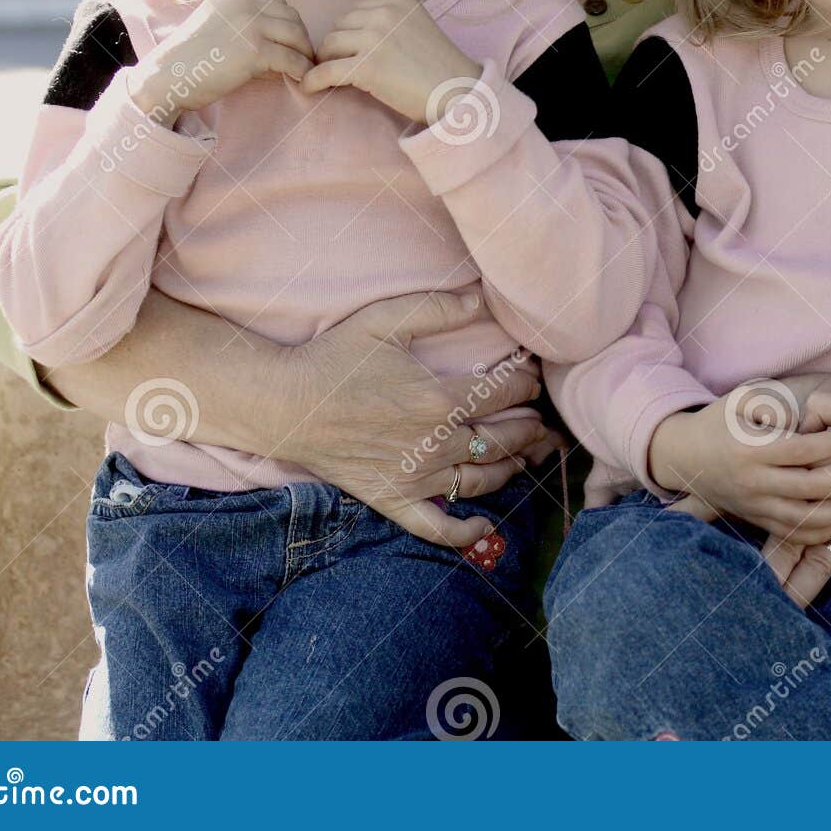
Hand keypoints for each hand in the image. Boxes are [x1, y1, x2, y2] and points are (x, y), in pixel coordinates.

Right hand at [129, 0, 314, 121]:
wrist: (164, 79)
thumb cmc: (187, 62)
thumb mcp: (216, 30)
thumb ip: (244, 28)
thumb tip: (281, 46)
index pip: (275, 1)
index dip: (286, 22)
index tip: (289, 42)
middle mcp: (242, 2)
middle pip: (290, 14)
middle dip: (300, 36)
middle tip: (302, 57)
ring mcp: (249, 24)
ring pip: (295, 34)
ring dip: (304, 53)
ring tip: (305, 69)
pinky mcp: (254, 50)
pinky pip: (291, 58)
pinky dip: (300, 69)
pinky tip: (300, 80)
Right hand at [275, 289, 555, 548]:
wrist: (286, 403)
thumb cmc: (336, 358)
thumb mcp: (388, 319)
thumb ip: (441, 309)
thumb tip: (485, 298)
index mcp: (439, 398)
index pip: (504, 394)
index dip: (526, 384)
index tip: (531, 377)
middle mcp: (434, 443)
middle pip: (501, 439)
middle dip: (531, 428)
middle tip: (544, 420)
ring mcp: (415, 477)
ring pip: (481, 480)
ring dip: (512, 468)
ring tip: (528, 455)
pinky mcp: (393, 500)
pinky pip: (437, 527)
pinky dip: (466, 531)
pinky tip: (486, 524)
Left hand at [300, 0, 481, 123]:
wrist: (460, 94)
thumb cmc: (441, 69)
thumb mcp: (418, 29)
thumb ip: (390, 24)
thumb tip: (352, 35)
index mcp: (398, 2)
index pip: (355, 11)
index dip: (349, 32)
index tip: (349, 50)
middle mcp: (385, 14)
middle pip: (338, 26)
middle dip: (336, 46)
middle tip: (337, 66)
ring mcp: (375, 38)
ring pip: (328, 45)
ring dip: (324, 61)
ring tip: (327, 77)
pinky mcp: (367, 66)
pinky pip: (325, 71)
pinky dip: (313, 80)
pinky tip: (310, 89)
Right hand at [646, 390, 830, 540]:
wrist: (685, 456)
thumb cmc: (718, 421)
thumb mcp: (739, 399)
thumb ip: (772, 405)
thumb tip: (803, 419)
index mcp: (750, 449)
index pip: (800, 449)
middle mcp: (753, 481)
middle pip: (808, 486)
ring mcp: (755, 505)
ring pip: (803, 517)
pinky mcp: (756, 519)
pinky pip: (792, 532)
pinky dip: (819, 531)